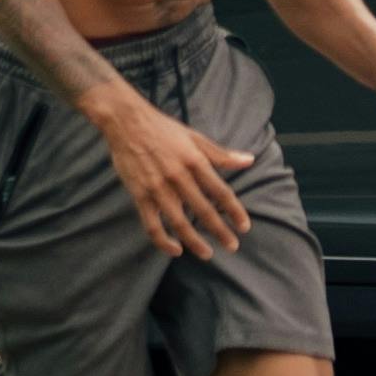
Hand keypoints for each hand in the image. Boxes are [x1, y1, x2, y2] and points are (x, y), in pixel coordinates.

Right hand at [97, 91, 257, 254]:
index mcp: (194, 161)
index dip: (234, 211)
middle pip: (203, 210)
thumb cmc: (163, 129)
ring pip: (179, 222)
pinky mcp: (139, 195)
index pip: (220, 192)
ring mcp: (157, 188)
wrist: (126, 121)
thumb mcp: (195, 137)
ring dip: (194, 242)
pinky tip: (175, 249)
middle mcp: (178, 176)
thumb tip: (249, 160)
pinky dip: (163, 241)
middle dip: (220, 231)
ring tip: (207, 254)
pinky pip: (152, 225)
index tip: (244, 227)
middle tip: (232, 246)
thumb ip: (221, 154)